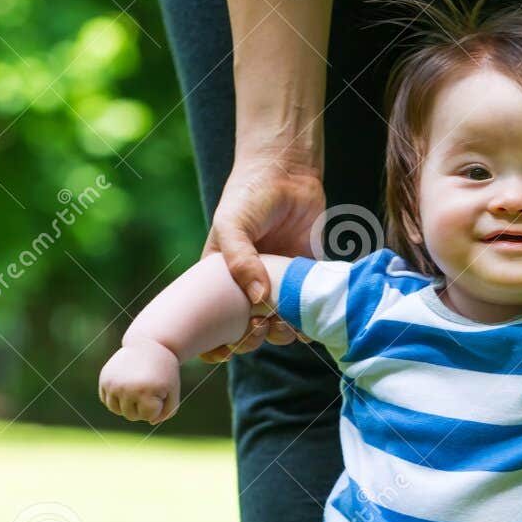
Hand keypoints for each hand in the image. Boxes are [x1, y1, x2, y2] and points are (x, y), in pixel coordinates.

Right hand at [99, 339, 182, 424]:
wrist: (149, 344)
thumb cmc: (164, 370)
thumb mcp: (173, 390)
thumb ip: (167, 412)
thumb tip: (150, 422)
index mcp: (145, 391)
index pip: (149, 416)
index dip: (158, 405)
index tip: (161, 389)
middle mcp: (126, 388)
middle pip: (131, 416)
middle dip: (142, 406)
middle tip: (148, 387)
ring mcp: (113, 383)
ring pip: (116, 410)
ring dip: (128, 404)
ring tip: (137, 389)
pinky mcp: (104, 378)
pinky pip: (106, 400)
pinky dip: (116, 398)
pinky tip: (126, 386)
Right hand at [196, 154, 322, 363]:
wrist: (288, 170)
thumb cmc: (249, 193)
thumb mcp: (231, 224)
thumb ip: (240, 260)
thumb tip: (258, 300)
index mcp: (221, 280)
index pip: (211, 323)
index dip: (214, 344)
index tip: (222, 351)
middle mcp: (247, 287)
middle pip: (246, 331)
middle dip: (251, 339)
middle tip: (260, 326)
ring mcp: (278, 284)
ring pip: (278, 325)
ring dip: (282, 334)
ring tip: (286, 324)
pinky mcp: (305, 278)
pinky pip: (306, 310)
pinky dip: (309, 322)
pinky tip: (310, 324)